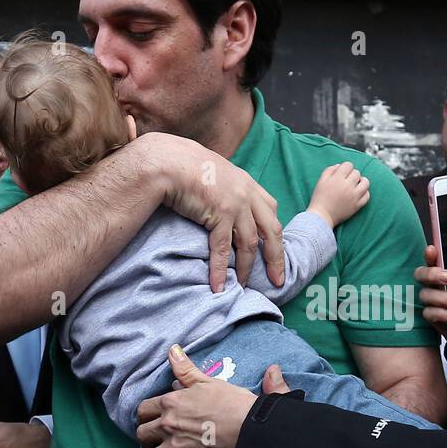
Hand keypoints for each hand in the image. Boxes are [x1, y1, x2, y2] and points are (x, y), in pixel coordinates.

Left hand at [135, 345, 260, 447]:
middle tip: (159, 441)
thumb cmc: (234, 404)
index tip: (154, 421)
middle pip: (142, 435)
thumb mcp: (209, 382)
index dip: (147, 417)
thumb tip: (172, 349)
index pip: (143, 411)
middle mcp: (168, 426)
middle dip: (148, 438)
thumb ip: (186, 369)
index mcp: (171, 403)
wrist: (252, 430)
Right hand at [146, 133, 284, 292]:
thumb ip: (227, 188)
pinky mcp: (220, 213)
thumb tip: (223, 203)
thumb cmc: (185, 166)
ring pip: (250, 243)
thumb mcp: (216, 173)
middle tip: (277, 280)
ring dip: (245, 268)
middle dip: (276, 258)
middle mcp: (247, 193)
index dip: (275, 234)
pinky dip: (220, 269)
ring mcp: (236, 203)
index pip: (270, 211)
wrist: (168, 161)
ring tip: (243, 286)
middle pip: (271, 230)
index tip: (276, 252)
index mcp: (248, 183)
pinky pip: (222, 247)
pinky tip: (219, 285)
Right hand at [306, 161, 369, 228]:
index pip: (348, 165)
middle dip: (351, 174)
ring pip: (366, 182)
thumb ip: (330, 170)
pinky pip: (367, 195)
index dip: (345, 167)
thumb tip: (340, 165)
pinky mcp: (357, 205)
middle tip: (346, 180)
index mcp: (337, 179)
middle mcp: (347, 186)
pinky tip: (359, 193)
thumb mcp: (321, 181)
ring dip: (362, 181)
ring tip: (356, 184)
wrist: (321, 216)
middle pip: (357, 173)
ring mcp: (354, 196)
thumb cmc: (319, 198)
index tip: (342, 172)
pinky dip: (364, 192)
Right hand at [413, 243, 446, 356]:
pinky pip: (429, 313)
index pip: (434, 259)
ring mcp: (435, 302)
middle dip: (432, 274)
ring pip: (425, 294)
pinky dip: (442, 314)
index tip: (433, 249)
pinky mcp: (435, 319)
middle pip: (421, 274)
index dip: (429, 254)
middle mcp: (438, 285)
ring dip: (443, 297)